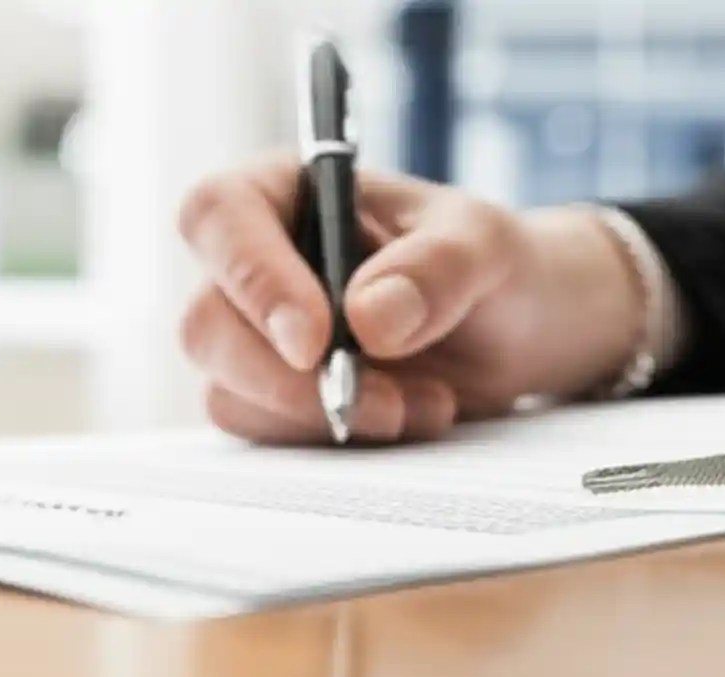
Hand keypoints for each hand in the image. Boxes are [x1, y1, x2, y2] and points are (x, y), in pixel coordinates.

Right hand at [177, 154, 643, 443]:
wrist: (518, 333)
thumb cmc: (492, 265)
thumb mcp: (486, 246)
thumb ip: (437, 269)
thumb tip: (367, 318)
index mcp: (287, 191)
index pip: (219, 214)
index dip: (251, 277)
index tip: (314, 340)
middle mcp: (258, 263)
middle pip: (206, 323)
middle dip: (289, 380)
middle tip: (381, 400)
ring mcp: (260, 337)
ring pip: (230, 391)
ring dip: (324, 415)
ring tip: (424, 402)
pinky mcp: (277, 398)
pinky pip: (268, 433)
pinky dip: (336, 438)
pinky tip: (408, 415)